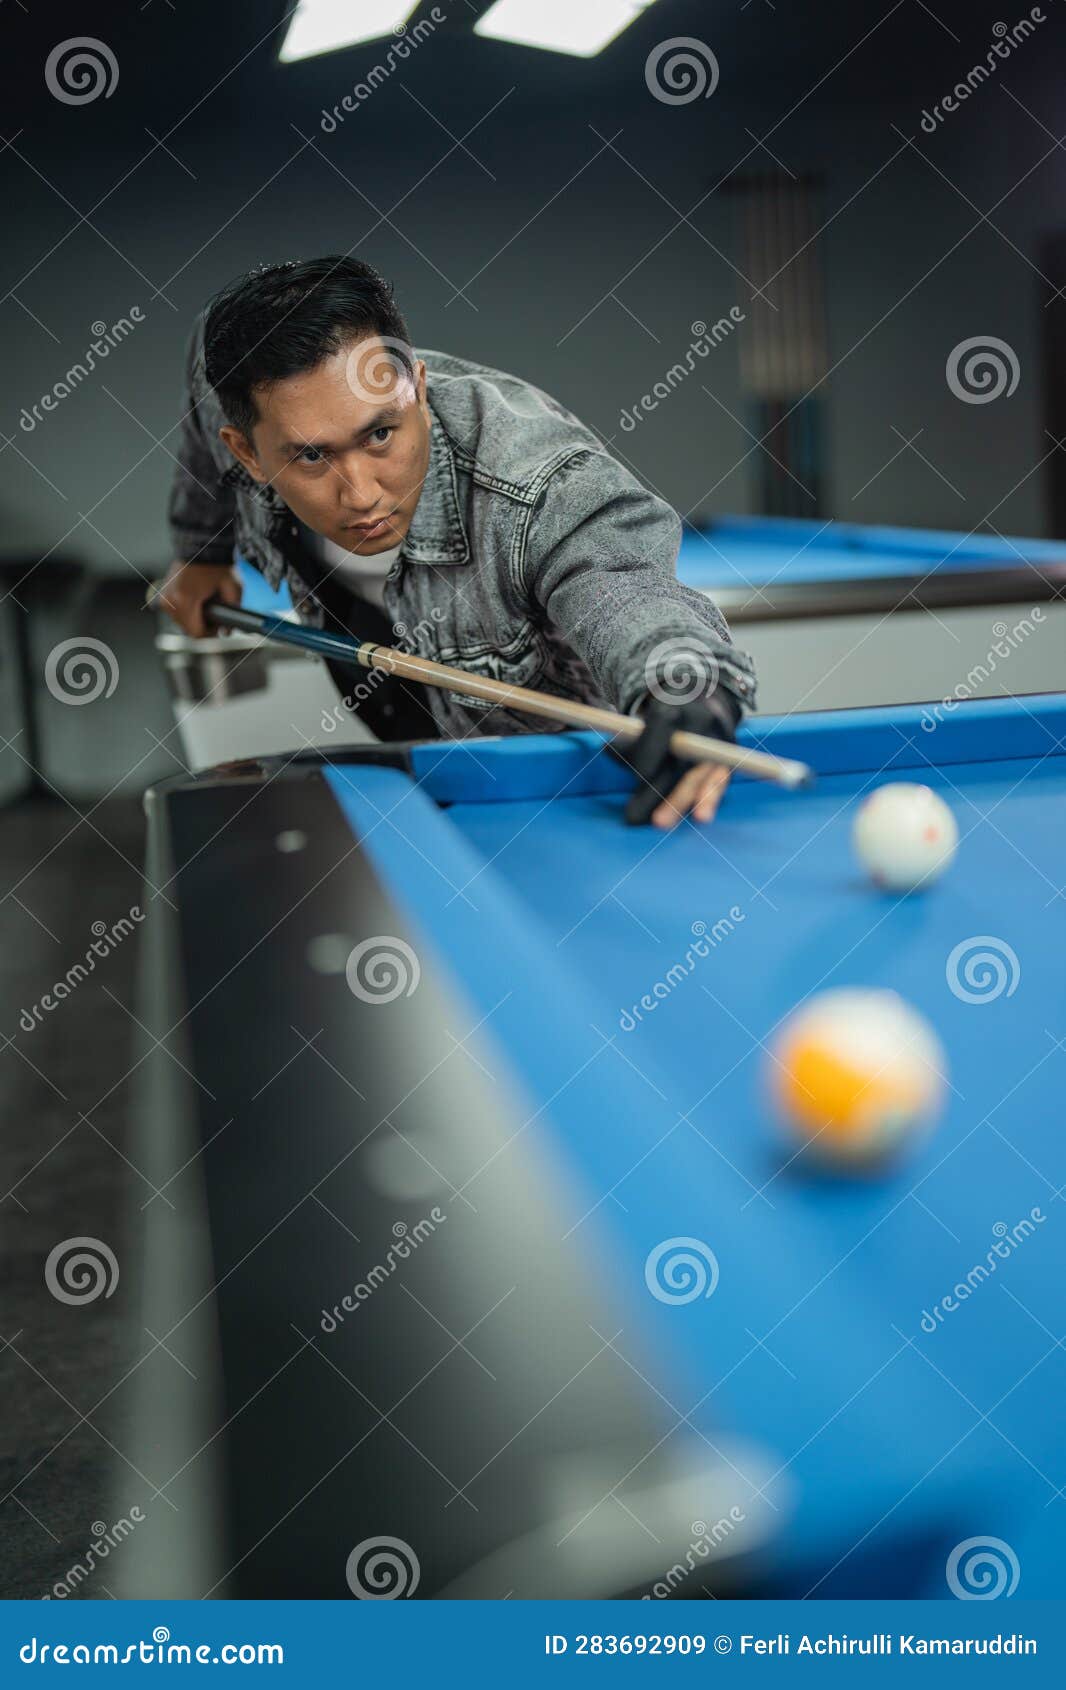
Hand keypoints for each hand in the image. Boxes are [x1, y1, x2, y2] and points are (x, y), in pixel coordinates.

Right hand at [154, 560, 241, 636]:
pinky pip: (175, 611)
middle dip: (202, 626)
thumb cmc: (214, 564)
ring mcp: (164, 597)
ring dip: (193, 619)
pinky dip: (186, 610)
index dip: (211, 633)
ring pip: (180, 621)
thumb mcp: (230, 588)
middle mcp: (170, 601)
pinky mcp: (162, 593)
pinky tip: (197, 602)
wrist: (199, 545)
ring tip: (206, 607)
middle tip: (215, 617)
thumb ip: (232, 611)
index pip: (196, 632)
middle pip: (187, 629)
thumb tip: (228, 630)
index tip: (219, 627)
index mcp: (184, 601)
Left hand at [618, 689, 739, 827]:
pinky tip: (701, 816)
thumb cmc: (665, 716)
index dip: (651, 751)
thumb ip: (629, 737)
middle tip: (632, 817)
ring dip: (679, 801)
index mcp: (675, 708)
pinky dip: (709, 799)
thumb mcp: (646, 718)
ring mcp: (715, 744)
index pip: (663, 727)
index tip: (641, 774)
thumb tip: (609, 751)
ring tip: (661, 823)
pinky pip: (718, 782)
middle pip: (678, 761)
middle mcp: (699, 724)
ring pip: (699, 775)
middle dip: (656, 791)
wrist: (704, 702)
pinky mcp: (726, 760)